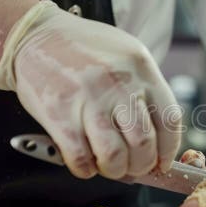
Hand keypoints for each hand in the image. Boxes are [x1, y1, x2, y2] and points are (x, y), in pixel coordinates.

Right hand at [0, 1, 180, 178]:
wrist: (35, 35)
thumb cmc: (84, 49)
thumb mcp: (127, 56)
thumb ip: (145, 91)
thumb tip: (159, 139)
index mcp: (140, 68)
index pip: (170, 121)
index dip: (168, 150)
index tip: (162, 161)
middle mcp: (118, 82)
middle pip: (144, 144)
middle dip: (141, 165)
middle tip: (134, 166)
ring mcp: (88, 98)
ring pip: (114, 156)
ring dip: (115, 170)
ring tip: (111, 165)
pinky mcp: (58, 112)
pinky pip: (80, 157)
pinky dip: (86, 169)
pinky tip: (86, 163)